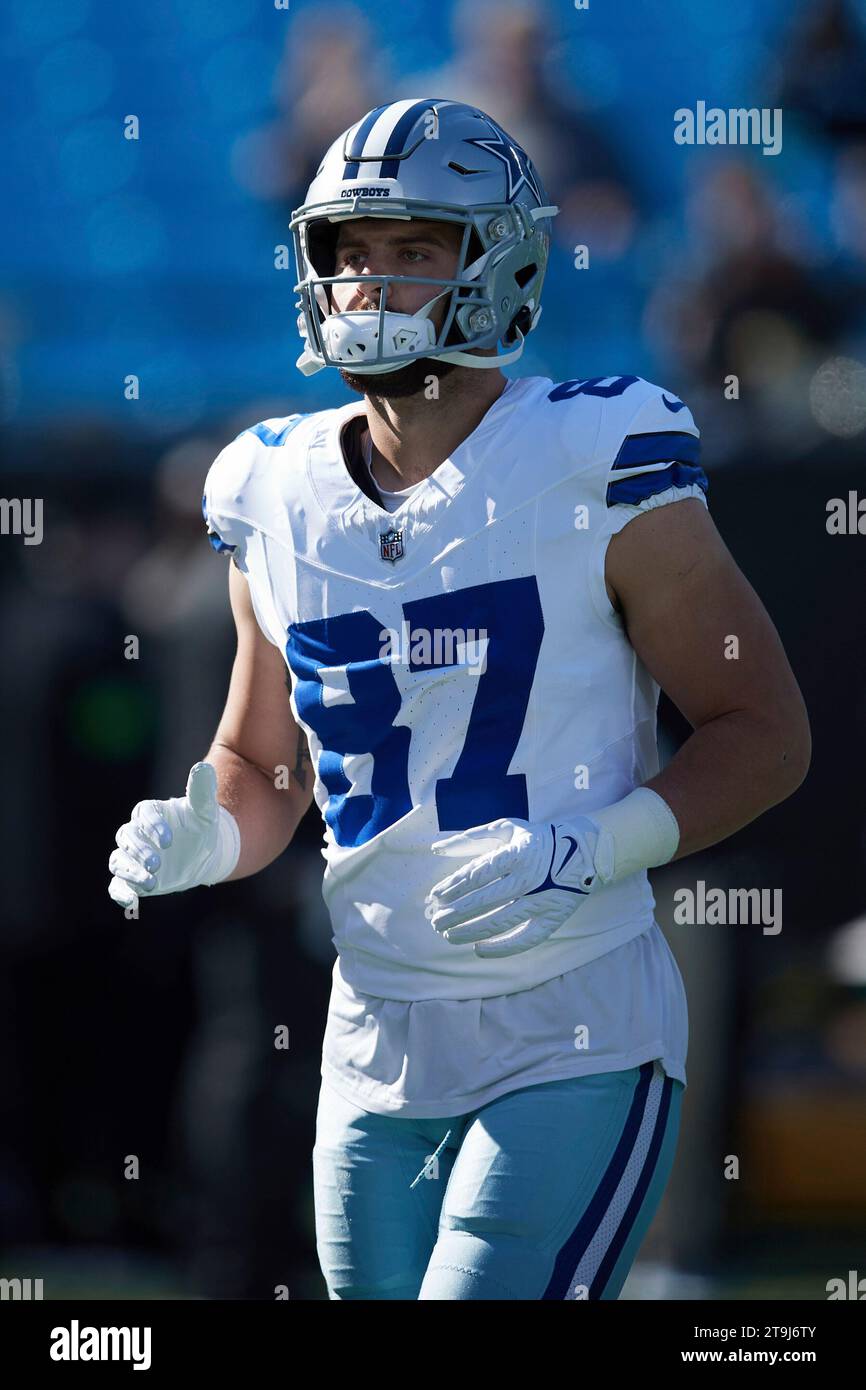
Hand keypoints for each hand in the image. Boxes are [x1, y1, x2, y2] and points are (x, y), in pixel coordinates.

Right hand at [108, 762, 239, 909]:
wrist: (204, 853)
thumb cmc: (202, 827)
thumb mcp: (205, 811)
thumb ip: (202, 791)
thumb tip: (203, 767)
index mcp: (151, 814)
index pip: (143, 815)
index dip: (152, 826)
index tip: (168, 839)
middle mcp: (137, 834)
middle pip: (127, 838)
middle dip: (139, 851)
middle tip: (157, 863)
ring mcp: (133, 857)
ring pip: (119, 861)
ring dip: (130, 872)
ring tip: (152, 882)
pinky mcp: (133, 879)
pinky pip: (117, 885)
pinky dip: (120, 893)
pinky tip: (131, 901)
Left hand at [425, 816, 601, 957]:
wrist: (583, 851)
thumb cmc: (534, 839)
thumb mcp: (506, 828)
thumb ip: (472, 838)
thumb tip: (436, 848)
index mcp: (517, 852)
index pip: (479, 873)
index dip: (454, 886)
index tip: (435, 896)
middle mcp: (530, 877)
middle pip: (485, 900)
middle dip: (456, 913)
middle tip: (435, 921)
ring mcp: (543, 900)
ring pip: (501, 921)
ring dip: (471, 931)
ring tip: (449, 936)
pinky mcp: (553, 918)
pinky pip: (526, 939)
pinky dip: (502, 947)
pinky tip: (478, 949)